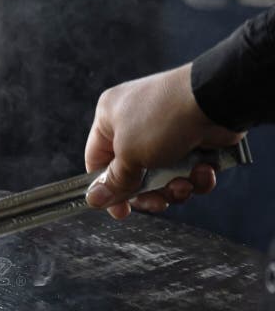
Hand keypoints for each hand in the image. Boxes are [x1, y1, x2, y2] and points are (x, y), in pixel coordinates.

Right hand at [84, 63, 244, 218]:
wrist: (216, 100)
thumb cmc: (163, 120)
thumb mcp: (129, 155)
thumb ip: (112, 182)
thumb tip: (93, 200)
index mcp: (109, 118)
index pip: (97, 161)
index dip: (106, 189)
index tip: (120, 210)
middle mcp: (134, 122)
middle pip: (133, 174)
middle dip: (149, 192)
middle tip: (159, 202)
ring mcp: (165, 130)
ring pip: (163, 176)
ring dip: (175, 187)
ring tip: (185, 183)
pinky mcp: (192, 137)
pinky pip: (187, 168)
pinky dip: (196, 176)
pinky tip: (203, 170)